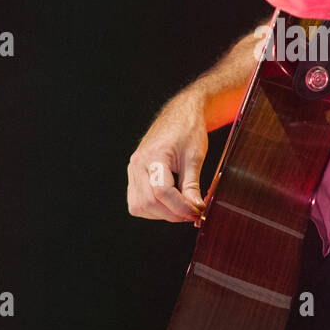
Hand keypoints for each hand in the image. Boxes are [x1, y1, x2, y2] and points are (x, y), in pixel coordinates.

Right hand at [126, 93, 207, 223]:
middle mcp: (138, 164)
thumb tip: (195, 208)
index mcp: (153, 156)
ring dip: (162, 214)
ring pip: (139, 206)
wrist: (180, 115)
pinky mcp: (134, 175)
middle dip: (172, 213)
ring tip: (181, 208)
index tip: (196, 211)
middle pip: (148, 202)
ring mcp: (133, 170)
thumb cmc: (188, 130)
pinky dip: (153, 208)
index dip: (180, 207)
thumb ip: (193, 186)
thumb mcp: (195, 157)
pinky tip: (169, 204)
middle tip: (192, 213)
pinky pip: (137, 201)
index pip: (162, 192)